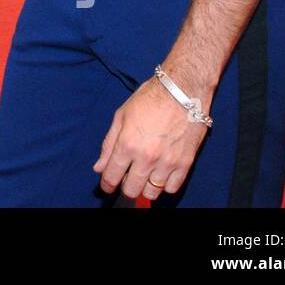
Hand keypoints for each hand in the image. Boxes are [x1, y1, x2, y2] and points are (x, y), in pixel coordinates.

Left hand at [93, 75, 211, 200]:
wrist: (182, 91)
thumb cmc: (149, 99)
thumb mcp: (121, 116)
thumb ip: (109, 145)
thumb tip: (99, 167)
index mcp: (127, 144)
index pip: (112, 176)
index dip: (106, 184)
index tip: (107, 185)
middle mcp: (147, 157)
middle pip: (131, 189)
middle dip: (125, 187)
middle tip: (126, 178)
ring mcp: (167, 162)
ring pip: (151, 193)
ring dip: (144, 188)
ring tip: (143, 176)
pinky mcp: (185, 164)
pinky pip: (171, 188)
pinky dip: (163, 186)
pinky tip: (159, 174)